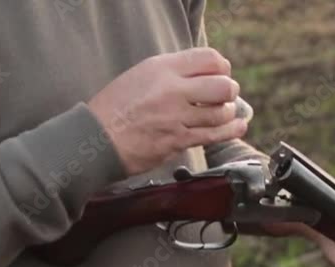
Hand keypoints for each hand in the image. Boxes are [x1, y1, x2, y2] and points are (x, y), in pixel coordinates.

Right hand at [88, 47, 247, 175]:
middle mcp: (172, 90)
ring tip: (225, 112)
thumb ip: (171, 73)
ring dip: (228, 112)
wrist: (96, 138)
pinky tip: (238, 126)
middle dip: (230, 90)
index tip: (222, 73)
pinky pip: (214, 135)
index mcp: (162, 68)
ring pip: (221, 112)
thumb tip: (203, 75)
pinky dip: (231, 130)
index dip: (222, 67)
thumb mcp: (140, 75)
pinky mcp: (178, 140)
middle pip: (222, 85)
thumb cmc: (115, 107)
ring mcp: (176, 116)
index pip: (209, 58)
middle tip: (226, 94)